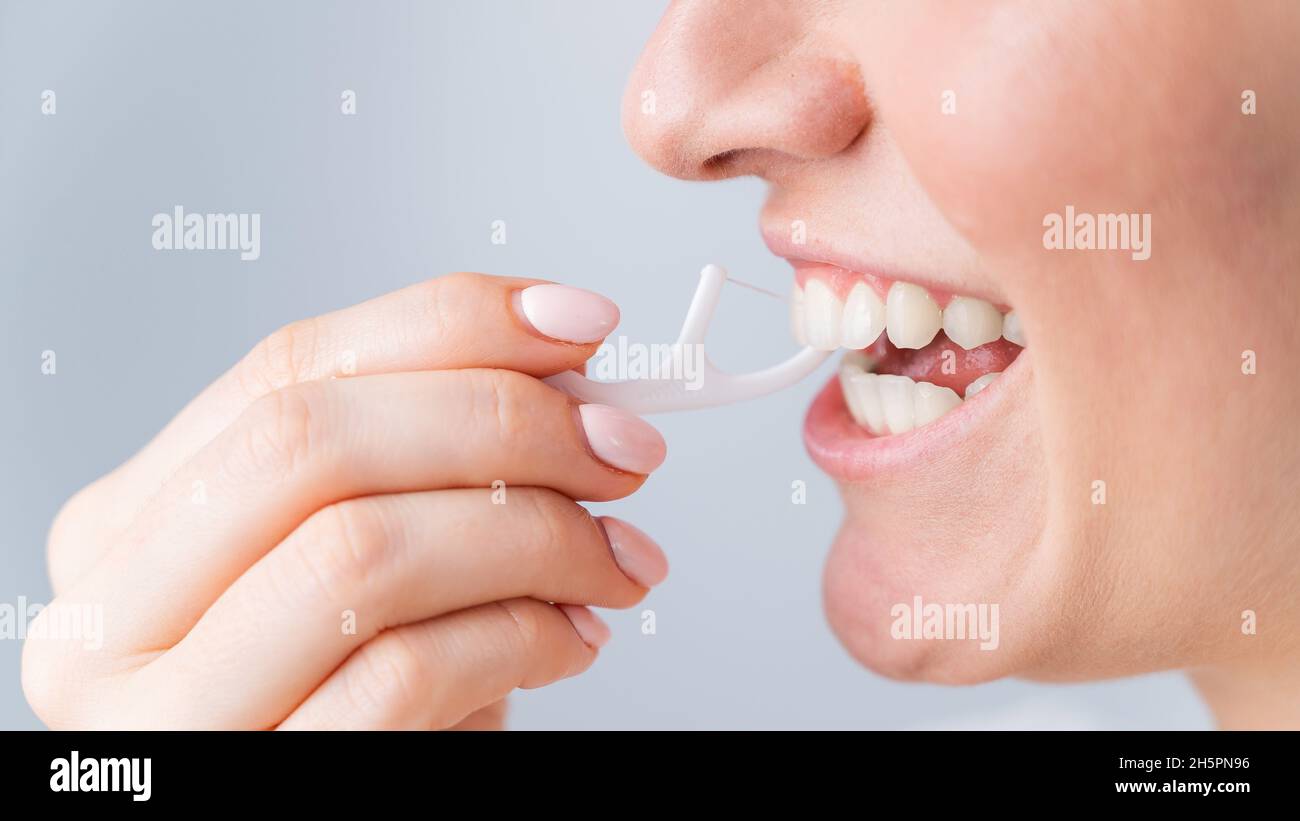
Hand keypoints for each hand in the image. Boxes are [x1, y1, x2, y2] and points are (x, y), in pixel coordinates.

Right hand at [22, 273, 667, 728]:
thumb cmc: (355, 705)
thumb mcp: (371, 570)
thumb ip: (428, 472)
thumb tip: (570, 383)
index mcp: (133, 523)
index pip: (289, 367)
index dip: (452, 325)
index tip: (581, 325)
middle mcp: (116, 610)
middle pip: (312, 440)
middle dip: (503, 422)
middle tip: (620, 450)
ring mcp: (167, 711)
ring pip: (360, 550)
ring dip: (533, 535)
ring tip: (614, 559)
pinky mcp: (251, 783)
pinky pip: (405, 673)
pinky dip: (521, 636)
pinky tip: (570, 638)